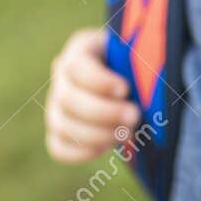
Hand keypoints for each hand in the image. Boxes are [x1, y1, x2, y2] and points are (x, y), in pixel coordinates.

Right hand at [44, 26, 138, 163]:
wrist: (136, 80)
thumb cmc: (140, 63)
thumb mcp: (140, 54)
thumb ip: (140, 63)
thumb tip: (144, 88)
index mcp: (81, 49)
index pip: (77, 66)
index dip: (99, 81)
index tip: (125, 89)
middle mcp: (62, 76)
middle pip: (68, 98)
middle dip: (103, 112)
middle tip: (134, 116)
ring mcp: (56, 105)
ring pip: (63, 125)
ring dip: (97, 134)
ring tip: (127, 133)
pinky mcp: (58, 131)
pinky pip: (59, 147)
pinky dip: (82, 151)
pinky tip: (108, 146)